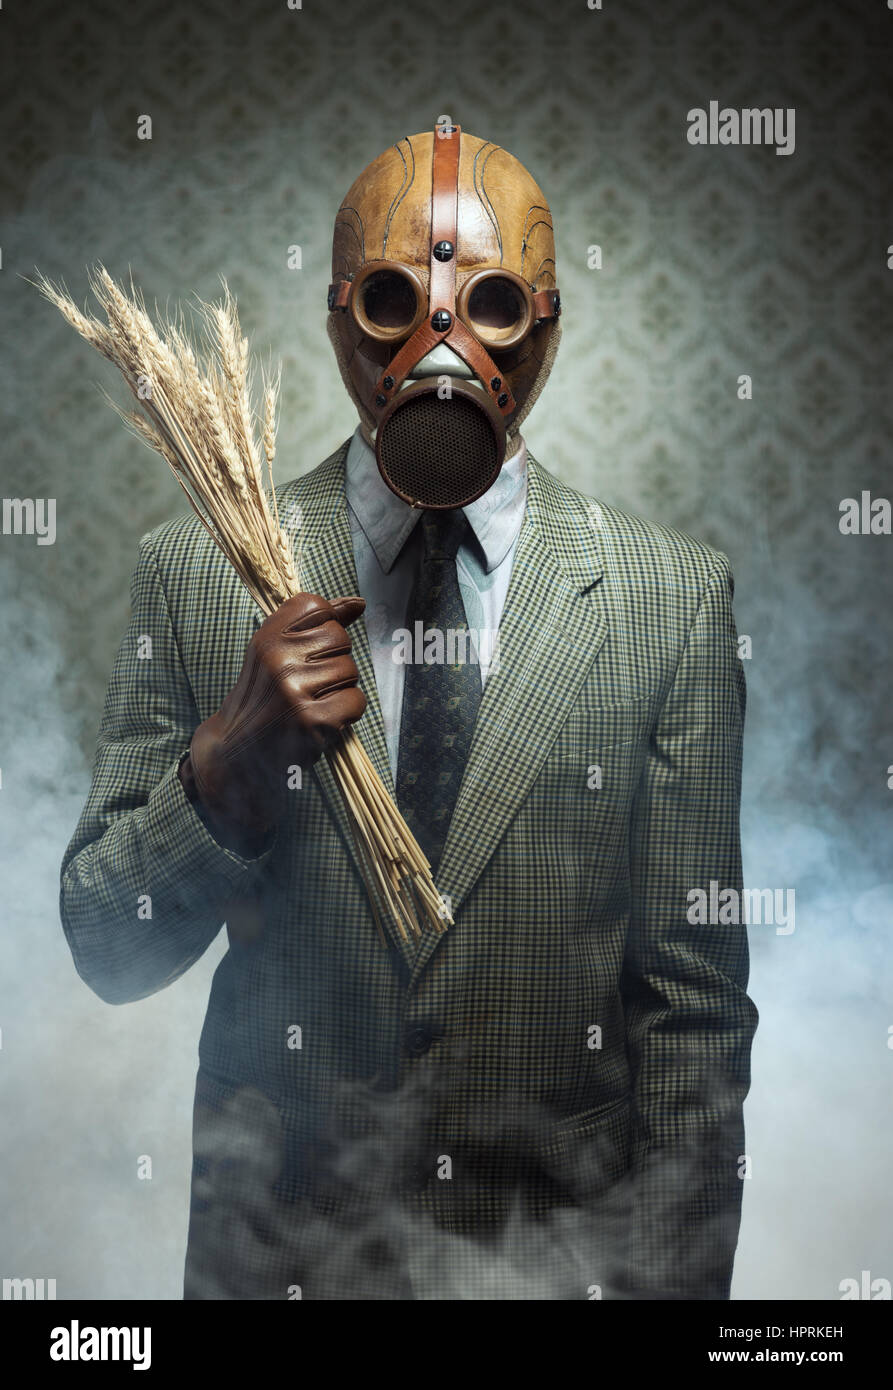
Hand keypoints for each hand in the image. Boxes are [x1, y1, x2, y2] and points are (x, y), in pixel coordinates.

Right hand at [181, 593, 366, 852]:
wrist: (235, 752)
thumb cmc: (262, 699)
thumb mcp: (275, 654)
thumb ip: (315, 625)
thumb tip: (359, 603)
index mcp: (266, 638)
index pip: (315, 605)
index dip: (324, 625)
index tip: (310, 649)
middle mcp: (278, 660)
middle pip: (339, 638)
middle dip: (335, 660)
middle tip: (311, 684)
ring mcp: (294, 690)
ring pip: (350, 670)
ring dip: (341, 689)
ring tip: (314, 703)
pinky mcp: (312, 720)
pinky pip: (355, 701)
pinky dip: (347, 713)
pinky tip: (323, 720)